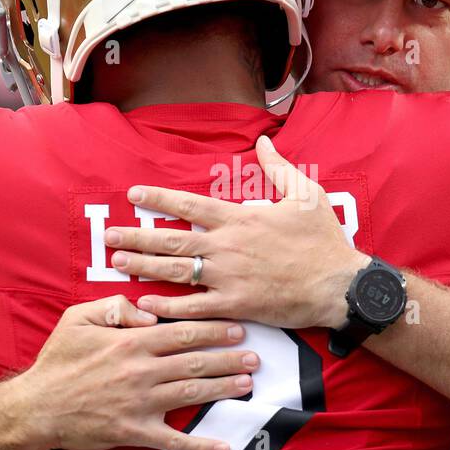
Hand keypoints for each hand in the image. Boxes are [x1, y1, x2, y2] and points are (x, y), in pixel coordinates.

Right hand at [16, 294, 258, 449]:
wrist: (36, 409)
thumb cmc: (57, 362)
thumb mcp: (78, 319)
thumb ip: (114, 308)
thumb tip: (147, 311)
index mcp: (131, 343)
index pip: (183, 332)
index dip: (214, 329)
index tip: (237, 327)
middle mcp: (142, 371)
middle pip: (196, 361)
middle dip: (229, 357)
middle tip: (255, 355)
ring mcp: (141, 403)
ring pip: (192, 393)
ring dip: (224, 389)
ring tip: (248, 384)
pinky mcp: (136, 431)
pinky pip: (174, 440)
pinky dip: (200, 445)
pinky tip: (224, 447)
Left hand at [106, 135, 368, 329]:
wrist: (339, 286)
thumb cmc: (324, 241)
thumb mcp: (305, 195)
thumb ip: (279, 168)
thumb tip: (265, 141)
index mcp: (239, 219)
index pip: (188, 203)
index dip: (158, 198)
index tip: (134, 194)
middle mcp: (226, 247)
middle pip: (170, 238)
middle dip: (136, 235)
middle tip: (110, 235)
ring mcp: (227, 278)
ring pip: (174, 271)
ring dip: (143, 266)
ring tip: (118, 262)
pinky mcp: (234, 305)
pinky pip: (192, 307)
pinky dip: (166, 306)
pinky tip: (145, 303)